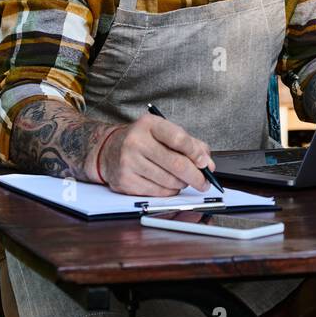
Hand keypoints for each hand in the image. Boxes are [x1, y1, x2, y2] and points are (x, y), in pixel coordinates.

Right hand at [93, 115, 215, 195]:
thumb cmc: (142, 140)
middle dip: (196, 176)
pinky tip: (169, 185)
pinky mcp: (125, 181)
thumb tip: (208, 165)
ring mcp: (128, 162)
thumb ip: (190, 144)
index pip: (178, 139)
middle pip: (176, 164)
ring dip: (182, 184)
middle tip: (204, 182)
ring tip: (183, 180)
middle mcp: (136, 142)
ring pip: (169, 181)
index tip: (205, 163)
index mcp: (149, 124)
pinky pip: (157, 192)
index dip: (196, 153)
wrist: (108, 150)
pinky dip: (169, 191)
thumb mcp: (164, 132)